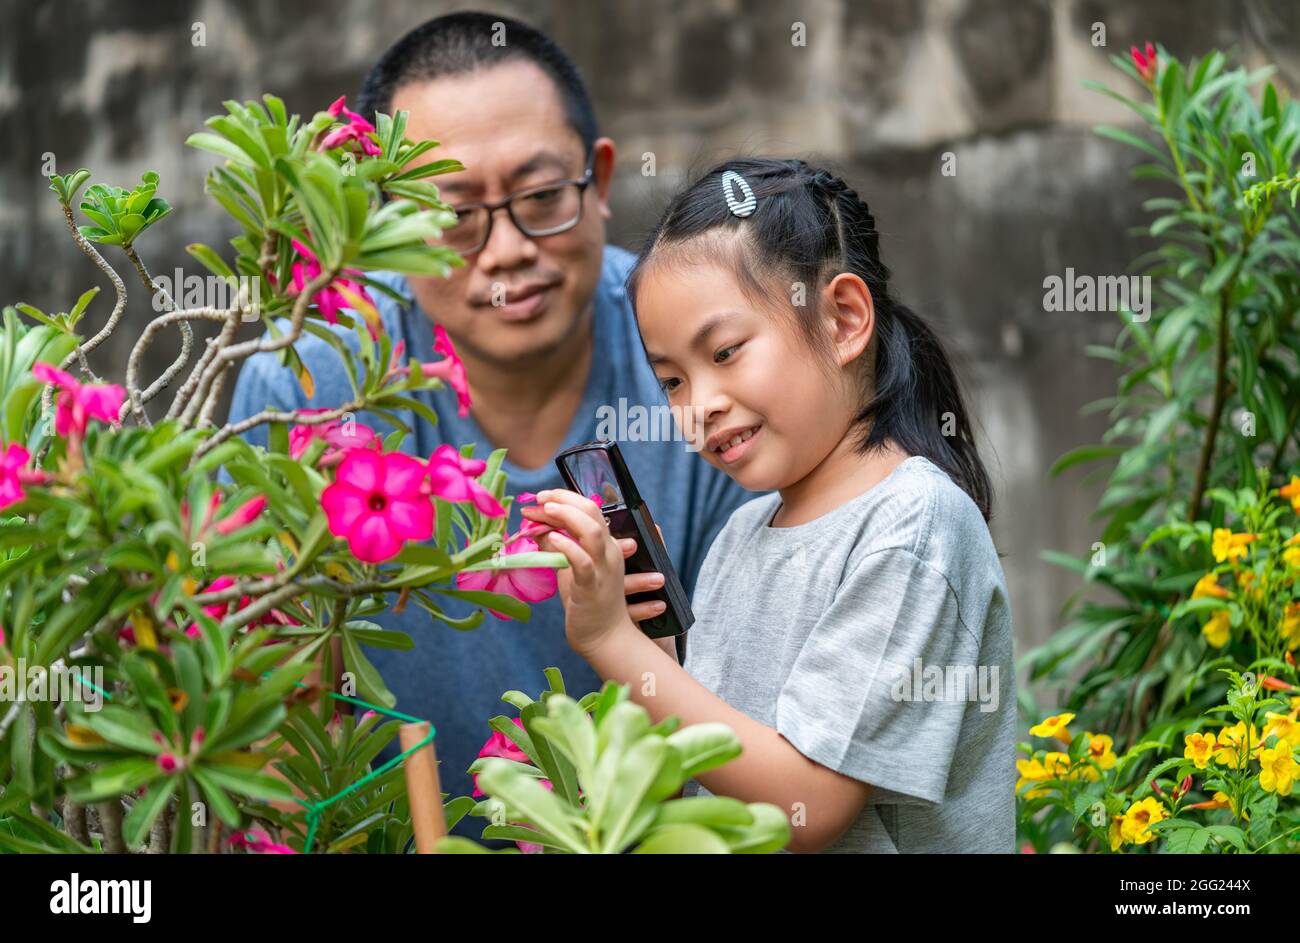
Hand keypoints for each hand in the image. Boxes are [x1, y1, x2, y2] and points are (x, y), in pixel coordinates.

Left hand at [521, 489, 660, 657]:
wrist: (605, 637)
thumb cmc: (588, 602)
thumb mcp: (571, 569)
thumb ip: (558, 547)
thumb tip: (536, 529)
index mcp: (606, 544)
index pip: (588, 509)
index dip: (563, 499)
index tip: (540, 499)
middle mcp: (608, 551)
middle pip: (591, 511)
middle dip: (563, 499)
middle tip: (540, 498)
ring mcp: (603, 568)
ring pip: (591, 531)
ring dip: (567, 515)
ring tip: (546, 510)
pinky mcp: (592, 586)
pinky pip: (582, 561)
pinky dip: (566, 546)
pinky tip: (551, 539)